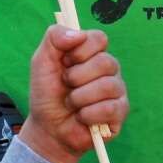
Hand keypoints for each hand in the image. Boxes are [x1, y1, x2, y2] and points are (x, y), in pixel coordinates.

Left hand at [19, 25, 127, 162]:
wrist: (47, 128)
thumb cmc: (47, 93)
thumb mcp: (41, 61)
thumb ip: (54, 38)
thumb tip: (77, 35)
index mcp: (93, 53)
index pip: (100, 39)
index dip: (80, 51)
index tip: (65, 62)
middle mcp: (109, 69)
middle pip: (105, 62)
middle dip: (77, 77)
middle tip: (66, 85)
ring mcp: (117, 90)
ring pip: (107, 86)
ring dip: (80, 98)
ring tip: (72, 104)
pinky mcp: (120, 112)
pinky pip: (110, 108)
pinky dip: (88, 114)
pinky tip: (81, 117)